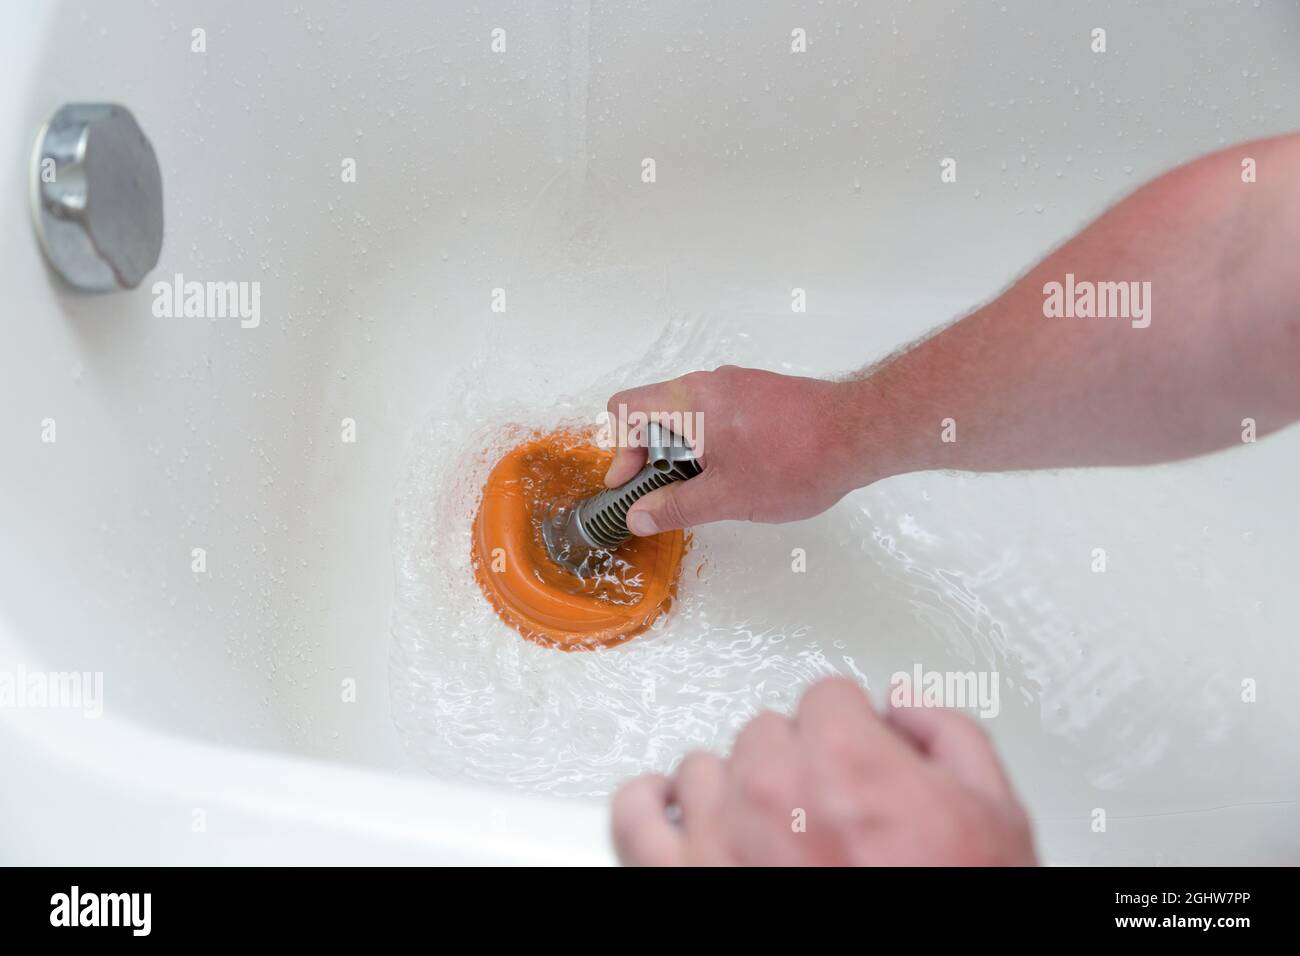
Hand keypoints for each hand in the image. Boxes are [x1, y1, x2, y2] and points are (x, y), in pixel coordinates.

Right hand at [603, 366, 871, 534]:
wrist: (860, 434)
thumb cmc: (795, 462)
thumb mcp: (726, 497)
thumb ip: (675, 506)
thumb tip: (639, 515)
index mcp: (690, 402)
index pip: (626, 410)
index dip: (620, 451)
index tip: (632, 485)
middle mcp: (709, 383)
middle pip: (654, 412)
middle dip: (651, 456)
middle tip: (664, 495)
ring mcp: (738, 384)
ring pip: (688, 414)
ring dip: (683, 451)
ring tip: (705, 488)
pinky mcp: (761, 392)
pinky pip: (717, 413)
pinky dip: (711, 441)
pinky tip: (736, 472)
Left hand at [611, 677, 1037, 865]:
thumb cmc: (949, 901)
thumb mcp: (993, 817)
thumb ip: (950, 737)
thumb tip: (909, 704)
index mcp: (845, 759)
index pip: (826, 695)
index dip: (850, 726)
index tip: (854, 749)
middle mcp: (772, 788)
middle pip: (766, 730)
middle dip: (797, 759)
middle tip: (823, 803)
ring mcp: (719, 835)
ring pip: (704, 766)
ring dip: (733, 788)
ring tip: (765, 825)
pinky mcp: (677, 878)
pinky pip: (634, 814)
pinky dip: (649, 805)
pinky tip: (675, 813)